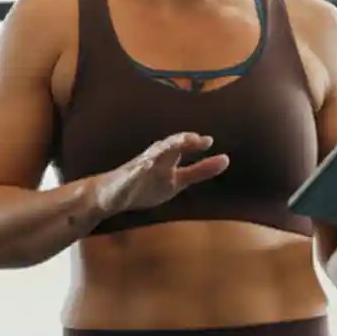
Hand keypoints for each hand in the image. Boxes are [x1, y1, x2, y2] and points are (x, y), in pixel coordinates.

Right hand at [95, 132, 229, 213]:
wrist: (111, 195)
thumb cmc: (145, 184)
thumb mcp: (178, 180)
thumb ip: (199, 170)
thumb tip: (226, 159)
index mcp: (167, 157)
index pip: (182, 145)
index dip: (194, 143)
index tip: (208, 141)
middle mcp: (154, 157)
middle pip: (168, 145)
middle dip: (180, 141)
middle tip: (196, 140)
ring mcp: (139, 166)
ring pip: (153, 154)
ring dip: (163, 149)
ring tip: (176, 146)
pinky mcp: (127, 177)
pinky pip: (135, 171)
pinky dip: (141, 167)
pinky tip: (147, 165)